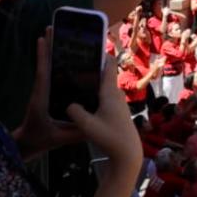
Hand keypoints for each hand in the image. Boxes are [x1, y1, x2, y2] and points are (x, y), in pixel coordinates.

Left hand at [15, 31, 87, 155]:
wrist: (26, 145)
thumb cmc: (40, 140)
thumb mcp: (59, 138)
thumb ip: (76, 132)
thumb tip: (96, 125)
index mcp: (41, 98)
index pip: (43, 73)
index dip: (43, 56)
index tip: (43, 38)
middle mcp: (41, 90)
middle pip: (45, 64)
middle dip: (49, 46)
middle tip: (52, 27)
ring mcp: (43, 91)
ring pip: (48, 67)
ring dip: (52, 51)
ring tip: (58, 35)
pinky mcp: (46, 94)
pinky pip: (51, 74)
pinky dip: (55, 62)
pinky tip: (65, 55)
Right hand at [66, 57, 144, 173]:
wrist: (127, 153)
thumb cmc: (109, 137)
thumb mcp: (87, 126)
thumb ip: (75, 112)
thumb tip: (68, 104)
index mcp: (110, 92)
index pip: (109, 65)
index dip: (101, 52)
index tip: (90, 43)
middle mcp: (115, 94)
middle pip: (103, 75)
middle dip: (91, 67)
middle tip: (74, 62)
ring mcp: (117, 103)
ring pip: (103, 87)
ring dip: (92, 83)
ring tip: (74, 80)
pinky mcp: (116, 111)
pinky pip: (104, 96)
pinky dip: (95, 94)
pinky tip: (83, 100)